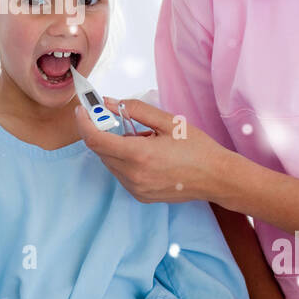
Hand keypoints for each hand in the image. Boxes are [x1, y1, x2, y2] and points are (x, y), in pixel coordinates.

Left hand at [74, 97, 226, 203]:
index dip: (84, 123)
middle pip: (100, 150)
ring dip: (115, 147)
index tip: (82, 110)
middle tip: (111, 117)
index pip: (95, 140)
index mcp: (139, 155)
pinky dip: (124, 160)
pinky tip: (146, 155)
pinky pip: (121, 174)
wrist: (216, 177)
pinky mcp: (140, 196)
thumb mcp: (168, 121)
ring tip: (142, 139)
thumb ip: (135, 110)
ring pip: (110, 163)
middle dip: (101, 132)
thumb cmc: (196, 148)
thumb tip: (108, 102)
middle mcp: (133, 176)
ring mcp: (136, 189)